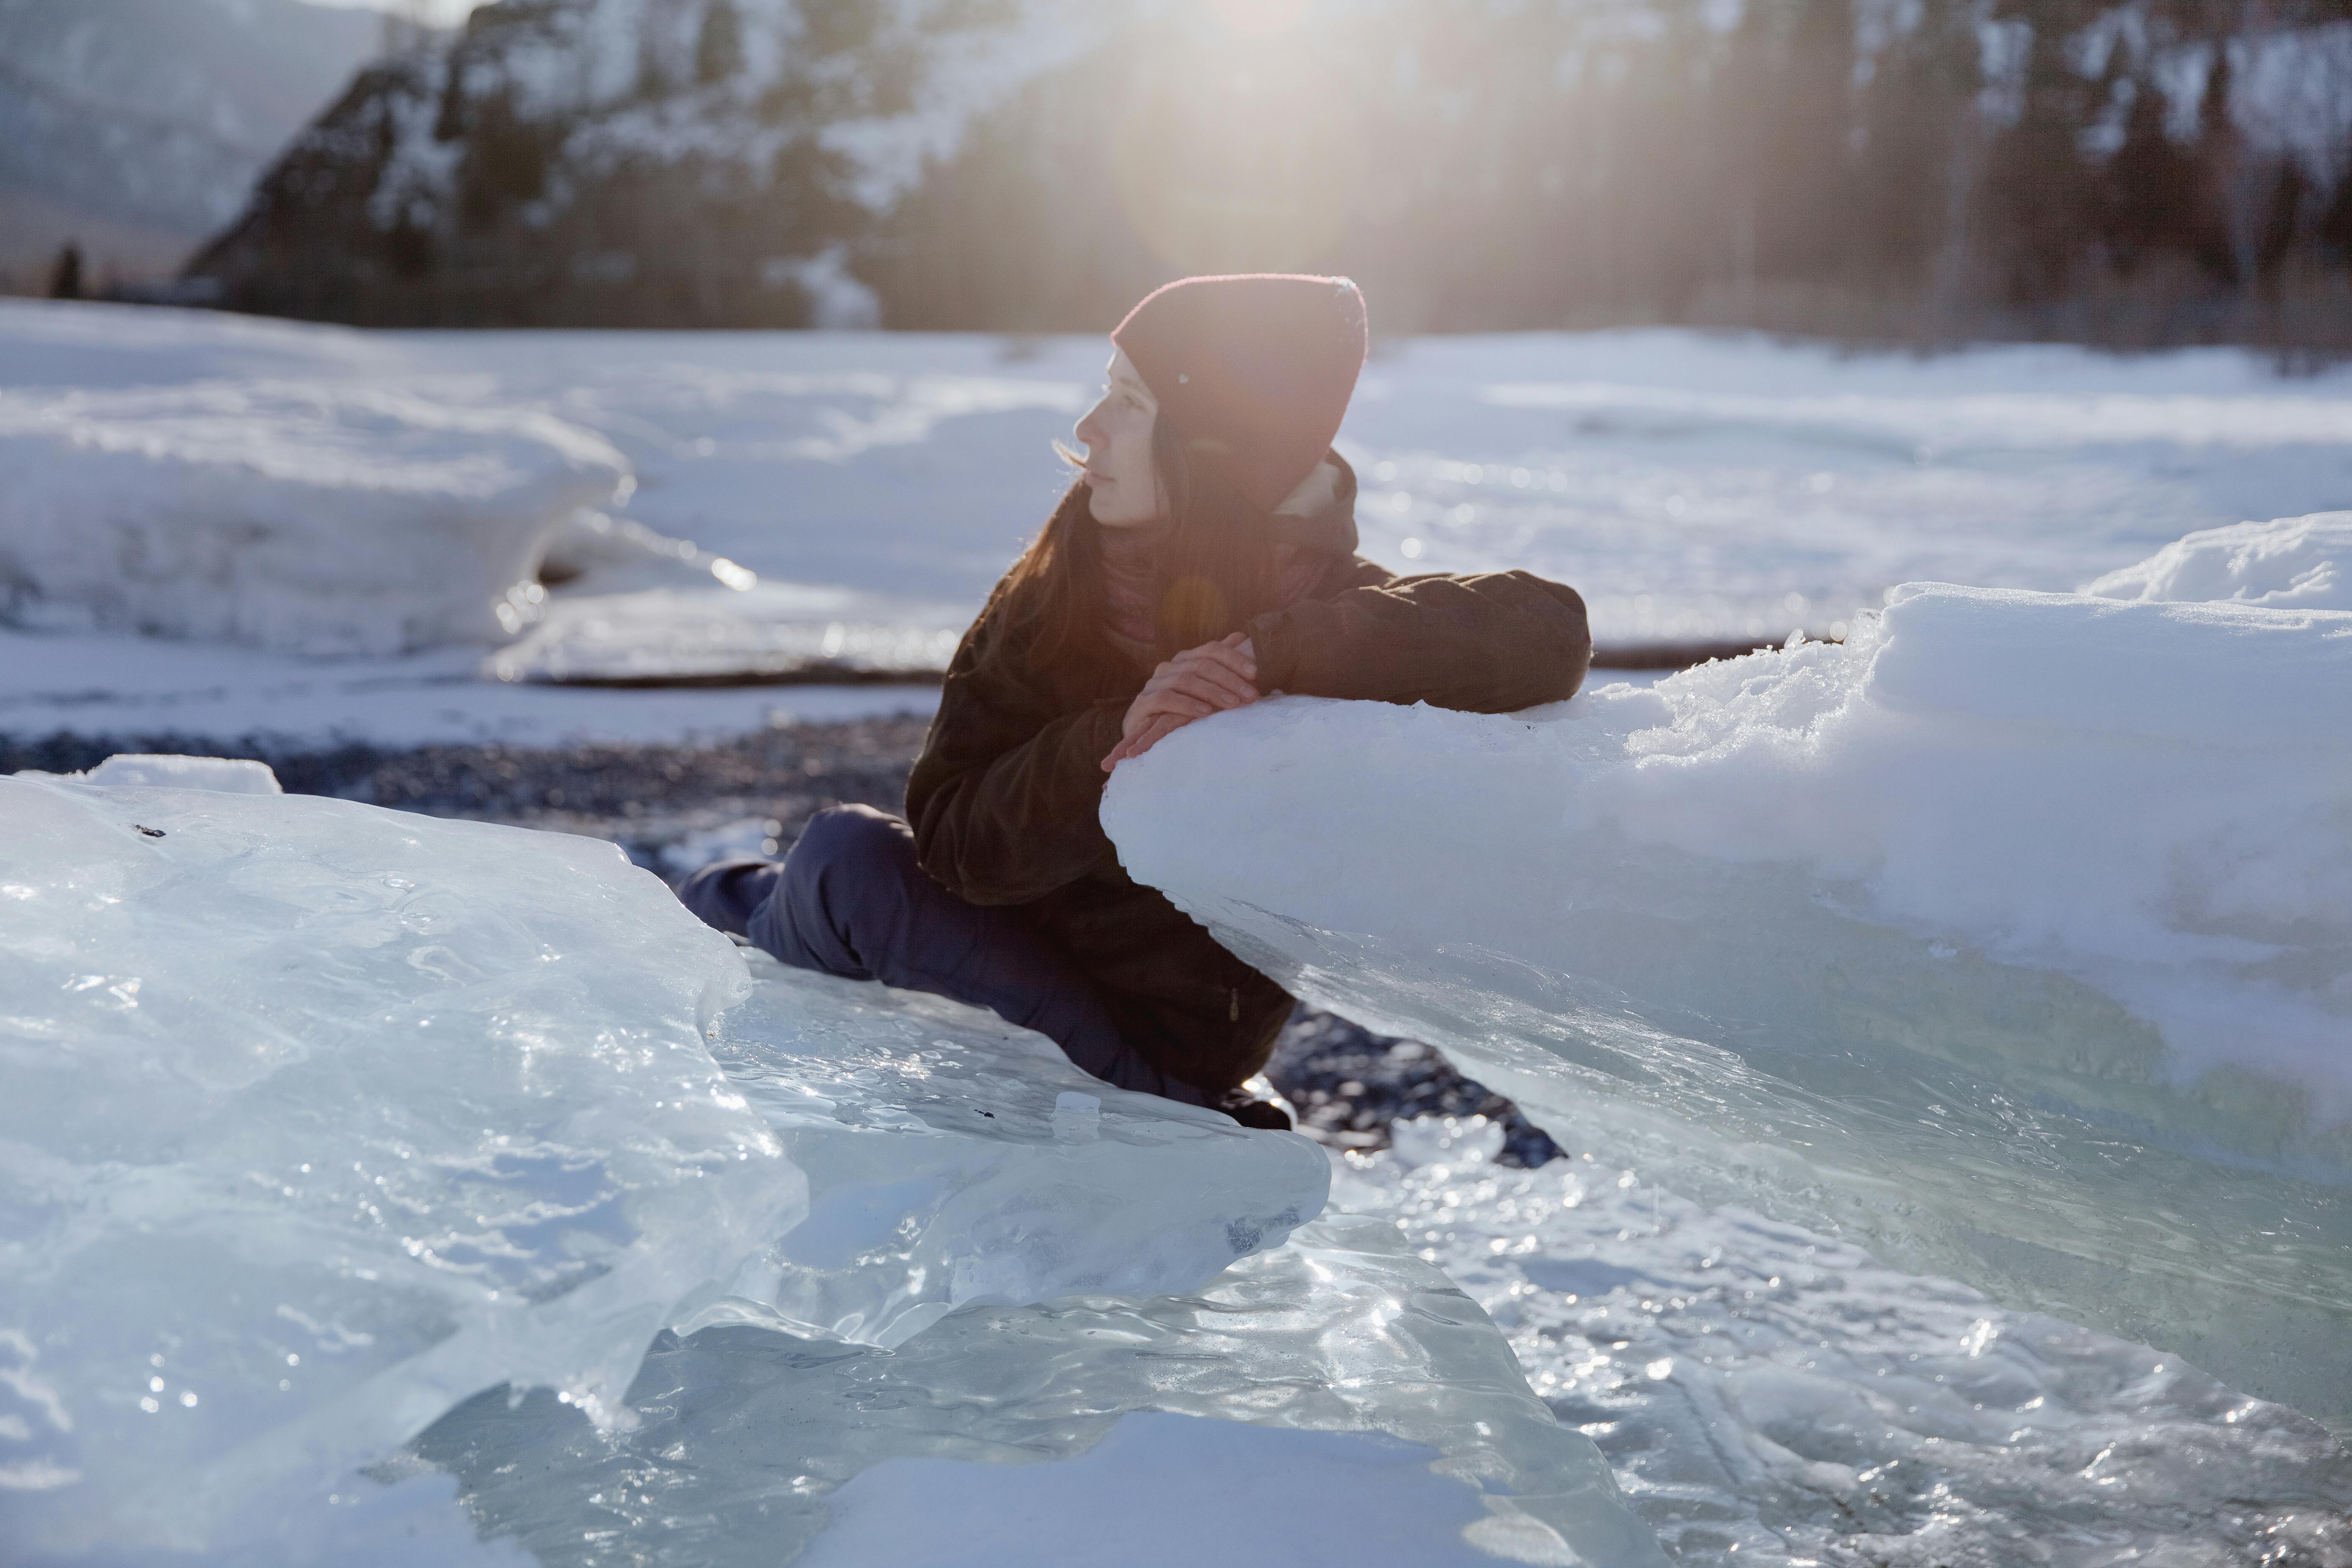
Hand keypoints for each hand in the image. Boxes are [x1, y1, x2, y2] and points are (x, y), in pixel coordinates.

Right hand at [1102, 632, 1256, 770]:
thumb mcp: (1206, 688)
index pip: (1212, 649)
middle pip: (1202, 664)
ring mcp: (1154, 683)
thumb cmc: (1183, 710)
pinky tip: (1205, 712)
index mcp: (1186, 659)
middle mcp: (1169, 666)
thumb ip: (1221, 663)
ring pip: (1185, 680)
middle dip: (1230, 679)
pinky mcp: (1143, 703)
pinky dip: (1187, 705)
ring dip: (1213, 692)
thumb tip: (1242, 637)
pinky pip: (1165, 699)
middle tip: (1251, 695)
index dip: (1235, 658)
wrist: (1145, 733)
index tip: (1257, 673)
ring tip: (1233, 704)